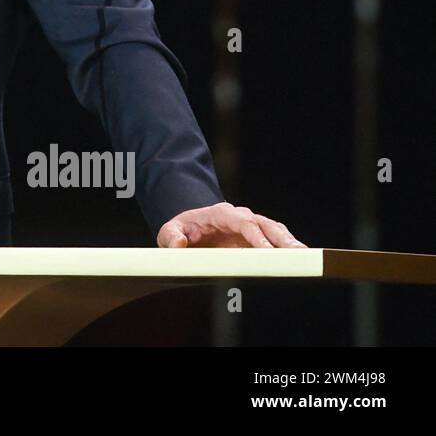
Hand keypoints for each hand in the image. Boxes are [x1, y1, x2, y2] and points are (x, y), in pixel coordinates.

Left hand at [157, 202, 306, 247]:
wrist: (192, 226)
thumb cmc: (184, 229)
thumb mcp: (170, 230)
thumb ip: (171, 236)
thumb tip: (179, 244)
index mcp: (222, 214)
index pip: (243, 223)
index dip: (256, 236)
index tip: (267, 251)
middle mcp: (242, 218)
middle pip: (267, 225)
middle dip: (283, 239)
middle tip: (299, 254)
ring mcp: (253, 227)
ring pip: (277, 232)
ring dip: (291, 244)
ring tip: (307, 259)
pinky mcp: (259, 239)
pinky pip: (277, 242)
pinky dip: (288, 250)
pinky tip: (301, 263)